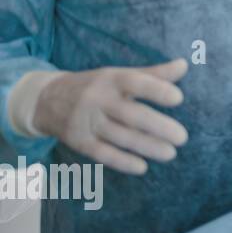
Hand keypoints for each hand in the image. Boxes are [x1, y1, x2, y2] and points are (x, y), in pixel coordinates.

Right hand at [33, 60, 189, 175]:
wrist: (47, 99)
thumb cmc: (97, 86)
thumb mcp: (120, 75)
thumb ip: (154, 74)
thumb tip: (184, 65)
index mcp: (112, 79)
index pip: (135, 82)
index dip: (156, 90)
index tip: (178, 98)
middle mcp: (98, 99)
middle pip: (130, 114)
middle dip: (157, 126)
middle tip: (182, 137)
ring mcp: (87, 121)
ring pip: (120, 136)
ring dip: (146, 146)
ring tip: (170, 153)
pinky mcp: (79, 141)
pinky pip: (102, 153)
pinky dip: (122, 161)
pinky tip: (142, 167)